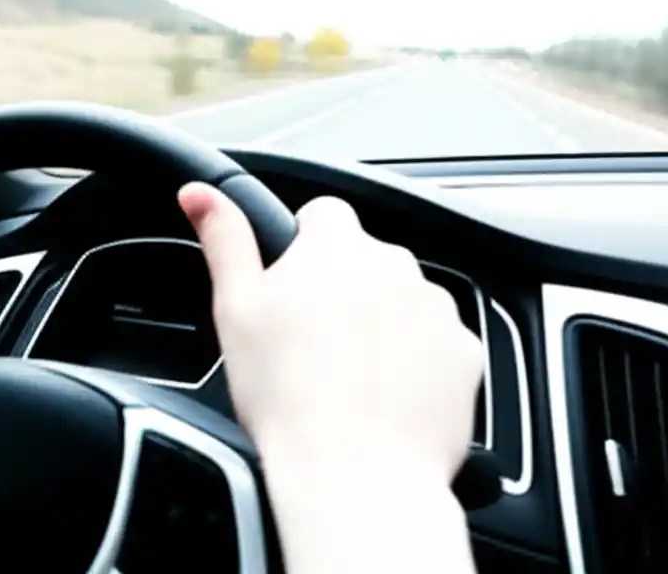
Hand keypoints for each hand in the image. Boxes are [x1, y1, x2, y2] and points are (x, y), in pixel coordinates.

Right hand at [177, 184, 483, 483]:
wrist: (356, 475)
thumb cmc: (287, 398)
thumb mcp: (235, 310)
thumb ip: (225, 239)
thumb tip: (201, 192)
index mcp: (336, 248)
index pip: (322, 215)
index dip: (300, 249)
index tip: (288, 290)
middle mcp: (396, 266)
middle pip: (363, 262)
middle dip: (340, 292)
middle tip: (307, 346)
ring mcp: (438, 310)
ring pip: (401, 302)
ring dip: (379, 326)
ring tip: (345, 379)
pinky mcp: (467, 354)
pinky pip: (436, 345)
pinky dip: (415, 363)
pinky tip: (381, 398)